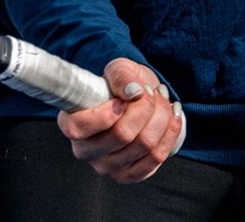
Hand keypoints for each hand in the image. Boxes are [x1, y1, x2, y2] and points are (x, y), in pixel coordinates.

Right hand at [55, 58, 185, 182]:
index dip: (104, 114)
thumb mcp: (118, 69)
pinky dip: (170, 133)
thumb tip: (134, 91)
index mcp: (72, 124)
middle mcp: (85, 151)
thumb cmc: (120, 86)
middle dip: (145, 107)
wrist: (137, 101)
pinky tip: (173, 115)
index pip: (79, 128)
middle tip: (151, 91)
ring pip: (144, 144)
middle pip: (122, 134)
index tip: (122, 99)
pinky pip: (156, 157)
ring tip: (163, 100)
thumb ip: (121, 75)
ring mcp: (107, 167)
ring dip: (161, 117)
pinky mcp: (130, 175)